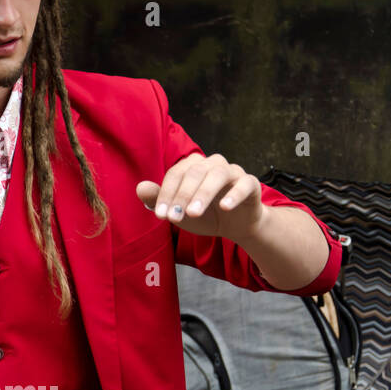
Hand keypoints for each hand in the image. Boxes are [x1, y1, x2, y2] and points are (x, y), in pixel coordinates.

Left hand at [136, 153, 264, 240]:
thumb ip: (159, 200)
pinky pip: (244, 184)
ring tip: (194, 213)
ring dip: (204, 194)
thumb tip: (140, 188)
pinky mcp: (250, 184)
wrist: (235, 225)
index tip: (161, 215)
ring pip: (218, 174)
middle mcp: (213, 164)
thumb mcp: (179, 212)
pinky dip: (234, 195)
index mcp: (194, 166)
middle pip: (195, 172)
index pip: (176, 174)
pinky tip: (224, 208)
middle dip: (182, 195)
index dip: (167, 194)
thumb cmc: (205, 215)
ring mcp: (233, 172)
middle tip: (175, 217)